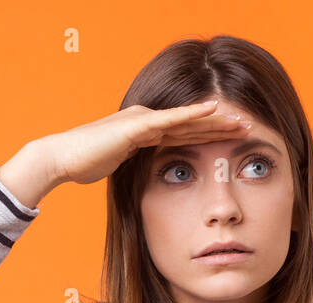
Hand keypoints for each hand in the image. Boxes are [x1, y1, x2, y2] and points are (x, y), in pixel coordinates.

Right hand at [35, 100, 250, 186]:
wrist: (63, 158)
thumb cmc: (85, 165)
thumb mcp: (120, 168)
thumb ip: (136, 169)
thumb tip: (149, 183)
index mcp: (146, 132)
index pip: (184, 135)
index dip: (210, 137)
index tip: (233, 141)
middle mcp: (149, 121)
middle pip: (192, 126)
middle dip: (221, 128)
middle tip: (249, 128)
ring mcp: (144, 119)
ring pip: (188, 120)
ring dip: (216, 120)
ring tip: (242, 120)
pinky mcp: (139, 123)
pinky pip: (172, 118)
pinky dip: (194, 113)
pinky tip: (214, 108)